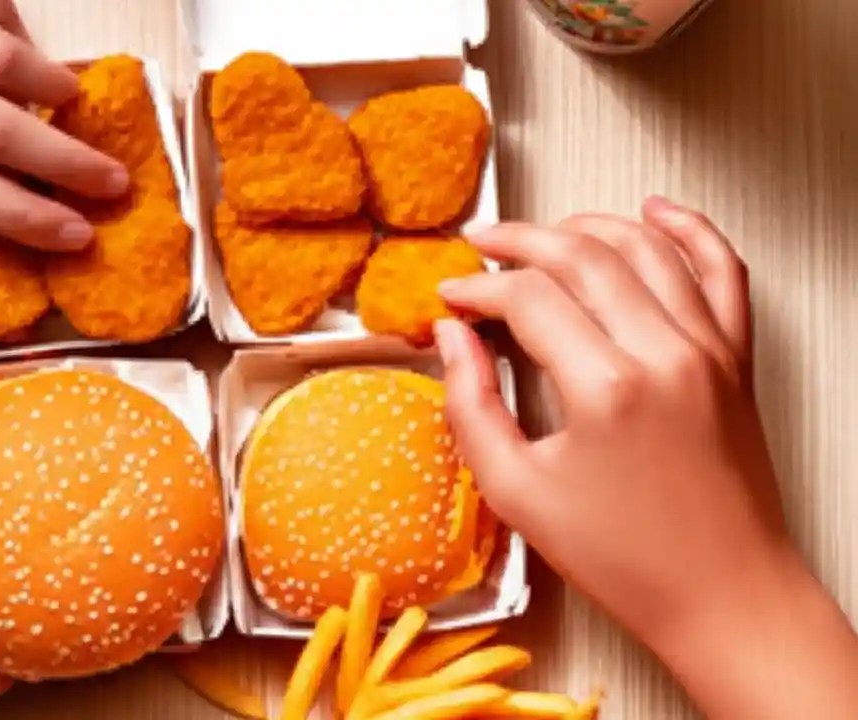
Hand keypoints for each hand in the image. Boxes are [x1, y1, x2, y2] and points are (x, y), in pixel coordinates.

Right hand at [435, 197, 857, 718]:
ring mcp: (709, 349)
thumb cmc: (623, 556)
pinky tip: (656, 211)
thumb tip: (451, 337)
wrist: (723, 594)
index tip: (451, 297)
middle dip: (521, 240)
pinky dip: (689, 228)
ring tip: (544, 231)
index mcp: (605, 388)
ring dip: (588, 225)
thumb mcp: (516, 492)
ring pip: (646, 247)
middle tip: (482, 244)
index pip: (529, 298)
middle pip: (583, 255)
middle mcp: (664, 353)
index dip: (478, 288)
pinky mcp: (736, 358)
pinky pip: (722, 269)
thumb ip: (471, 406)